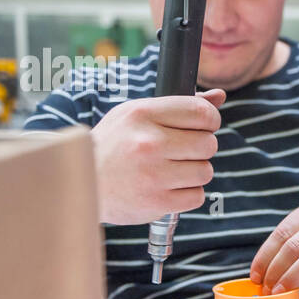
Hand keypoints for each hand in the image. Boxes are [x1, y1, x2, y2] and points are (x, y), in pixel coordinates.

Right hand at [91, 89, 224, 223]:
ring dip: (194, 173)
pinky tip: (167, 188)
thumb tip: (219, 96)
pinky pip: (197, 196)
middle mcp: (149, 142)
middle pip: (209, 144)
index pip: (202, 112)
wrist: (80, 182)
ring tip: (170, 171)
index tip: (202, 127)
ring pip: (205, 171)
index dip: (210, 120)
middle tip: (181, 152)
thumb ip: (180, 105)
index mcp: (143, 114)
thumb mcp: (137, 115)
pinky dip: (187, 194)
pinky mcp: (157, 202)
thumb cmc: (114, 145)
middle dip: (201, 148)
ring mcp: (153, 174)